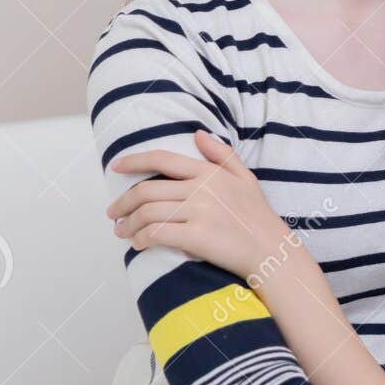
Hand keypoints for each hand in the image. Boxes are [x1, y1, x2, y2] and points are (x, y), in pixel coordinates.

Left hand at [106, 129, 295, 281]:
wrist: (271, 251)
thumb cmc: (259, 217)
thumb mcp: (246, 179)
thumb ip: (222, 155)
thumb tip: (198, 133)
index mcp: (209, 173)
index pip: (162, 159)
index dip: (134, 161)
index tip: (116, 167)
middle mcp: (202, 189)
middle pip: (146, 190)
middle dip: (122, 203)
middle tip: (113, 213)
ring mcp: (199, 213)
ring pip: (147, 213)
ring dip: (127, 224)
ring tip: (122, 231)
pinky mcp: (196, 237)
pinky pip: (155, 234)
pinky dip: (140, 239)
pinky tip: (138, 243)